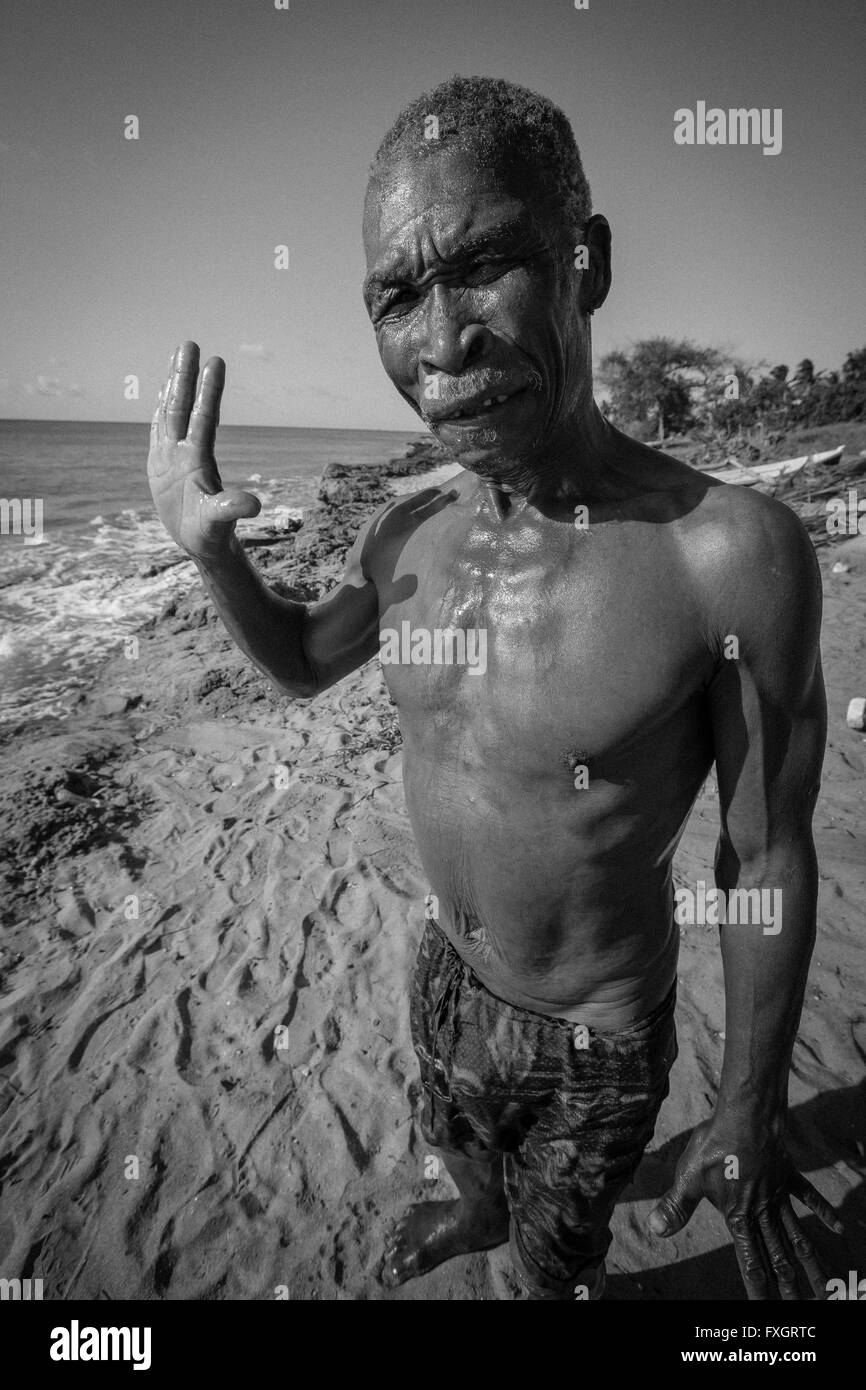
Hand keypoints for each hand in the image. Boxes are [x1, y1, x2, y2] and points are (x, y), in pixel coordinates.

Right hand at [147, 341, 260, 560]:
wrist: (201, 543)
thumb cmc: (211, 534)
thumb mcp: (219, 522)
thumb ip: (231, 509)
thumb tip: (254, 504)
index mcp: (198, 460)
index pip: (204, 418)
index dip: (208, 391)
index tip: (215, 361)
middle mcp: (186, 452)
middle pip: (184, 406)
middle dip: (185, 376)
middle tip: (189, 342)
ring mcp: (172, 456)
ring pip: (170, 413)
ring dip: (172, 385)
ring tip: (178, 355)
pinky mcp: (159, 465)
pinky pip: (158, 431)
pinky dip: (158, 410)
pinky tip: (161, 393)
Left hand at [648, 1116, 842, 1298]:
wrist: (746, 1116)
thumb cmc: (715, 1146)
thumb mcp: (688, 1178)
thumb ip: (676, 1208)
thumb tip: (655, 1230)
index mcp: (739, 1217)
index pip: (750, 1262)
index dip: (758, 1288)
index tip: (768, 1309)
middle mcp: (763, 1212)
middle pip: (779, 1256)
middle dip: (790, 1285)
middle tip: (802, 1307)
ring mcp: (778, 1194)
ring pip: (797, 1235)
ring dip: (810, 1262)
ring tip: (824, 1287)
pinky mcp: (788, 1175)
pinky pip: (810, 1197)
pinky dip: (824, 1212)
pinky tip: (839, 1227)